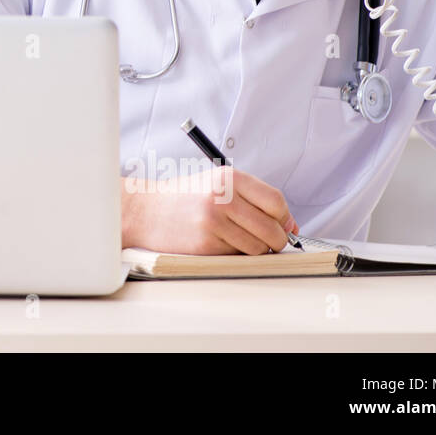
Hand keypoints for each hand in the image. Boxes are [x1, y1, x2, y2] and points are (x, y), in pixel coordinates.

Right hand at [121, 166, 298, 254]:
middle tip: (268, 239)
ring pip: (258, 247)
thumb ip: (253, 199)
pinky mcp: (206, 244)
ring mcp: (214, 222)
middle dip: (276, 239)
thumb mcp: (217, 184)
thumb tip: (290, 225)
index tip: (282, 224)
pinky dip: (236, 254)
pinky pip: (238, 256)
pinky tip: (220, 242)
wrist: (145, 210)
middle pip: (272, 228)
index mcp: (228, 178)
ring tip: (237, 238)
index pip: (275, 201)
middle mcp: (222, 198)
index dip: (284, 217)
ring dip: (255, 249)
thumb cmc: (183, 197)